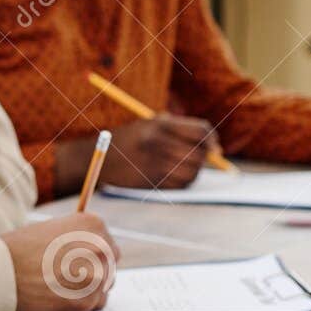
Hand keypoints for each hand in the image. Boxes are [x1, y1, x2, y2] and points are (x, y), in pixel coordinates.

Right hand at [1, 213, 118, 310]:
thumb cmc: (17, 249)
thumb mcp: (50, 230)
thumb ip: (76, 239)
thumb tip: (93, 253)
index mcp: (92, 224)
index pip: (107, 241)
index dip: (91, 251)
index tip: (77, 258)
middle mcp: (101, 248)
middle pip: (111, 262)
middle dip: (94, 268)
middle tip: (69, 275)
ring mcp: (96, 276)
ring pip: (104, 285)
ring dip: (88, 287)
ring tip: (59, 285)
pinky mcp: (86, 301)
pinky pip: (95, 304)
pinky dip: (80, 303)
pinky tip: (59, 296)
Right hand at [79, 115, 220, 189]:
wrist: (95, 157)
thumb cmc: (128, 140)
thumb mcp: (148, 125)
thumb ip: (178, 129)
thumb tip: (211, 143)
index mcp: (159, 125)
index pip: (200, 131)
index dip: (211, 139)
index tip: (215, 147)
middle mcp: (157, 143)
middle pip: (198, 154)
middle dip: (203, 157)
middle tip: (199, 158)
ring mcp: (153, 162)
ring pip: (192, 172)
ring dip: (194, 171)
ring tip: (185, 167)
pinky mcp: (150, 180)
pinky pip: (180, 185)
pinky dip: (183, 182)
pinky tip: (174, 176)